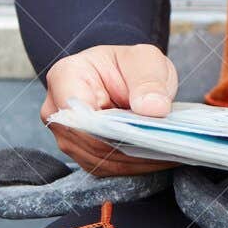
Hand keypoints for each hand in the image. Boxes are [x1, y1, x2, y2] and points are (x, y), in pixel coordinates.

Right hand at [42, 43, 177, 176]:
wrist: (125, 76)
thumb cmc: (129, 65)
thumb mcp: (145, 60)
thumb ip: (148, 81)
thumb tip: (153, 109)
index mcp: (65, 76)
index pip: (79, 112)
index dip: (111, 126)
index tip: (146, 131)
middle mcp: (57, 110)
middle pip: (90, 139)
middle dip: (130, 145)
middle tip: (170, 146)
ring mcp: (67, 135)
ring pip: (99, 159)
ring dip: (136, 160)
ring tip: (171, 153)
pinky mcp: (83, 153)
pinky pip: (107, 166)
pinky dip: (134, 165)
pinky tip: (160, 159)